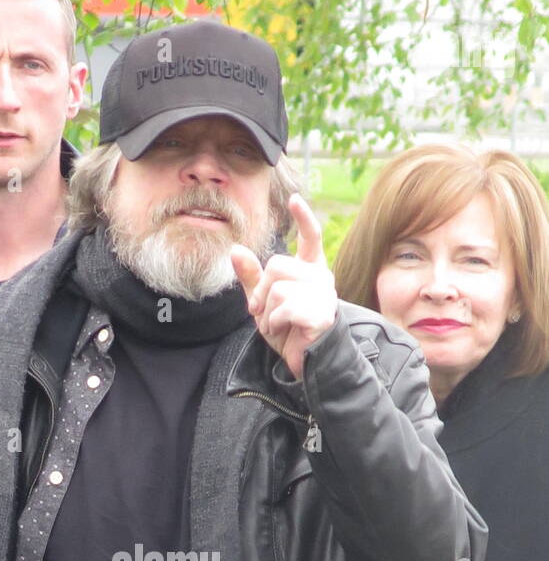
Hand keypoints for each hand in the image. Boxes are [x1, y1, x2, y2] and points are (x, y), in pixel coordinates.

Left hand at [231, 194, 336, 378]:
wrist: (304, 361)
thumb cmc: (286, 330)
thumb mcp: (263, 302)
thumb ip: (251, 277)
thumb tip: (235, 249)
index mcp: (310, 269)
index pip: (310, 237)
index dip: (303, 217)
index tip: (295, 199)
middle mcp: (321, 276)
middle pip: (277, 264)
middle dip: (261, 291)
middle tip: (263, 312)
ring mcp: (324, 295)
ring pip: (279, 288)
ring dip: (268, 312)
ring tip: (276, 324)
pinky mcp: (322, 314)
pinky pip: (285, 308)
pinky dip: (275, 323)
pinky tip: (283, 330)